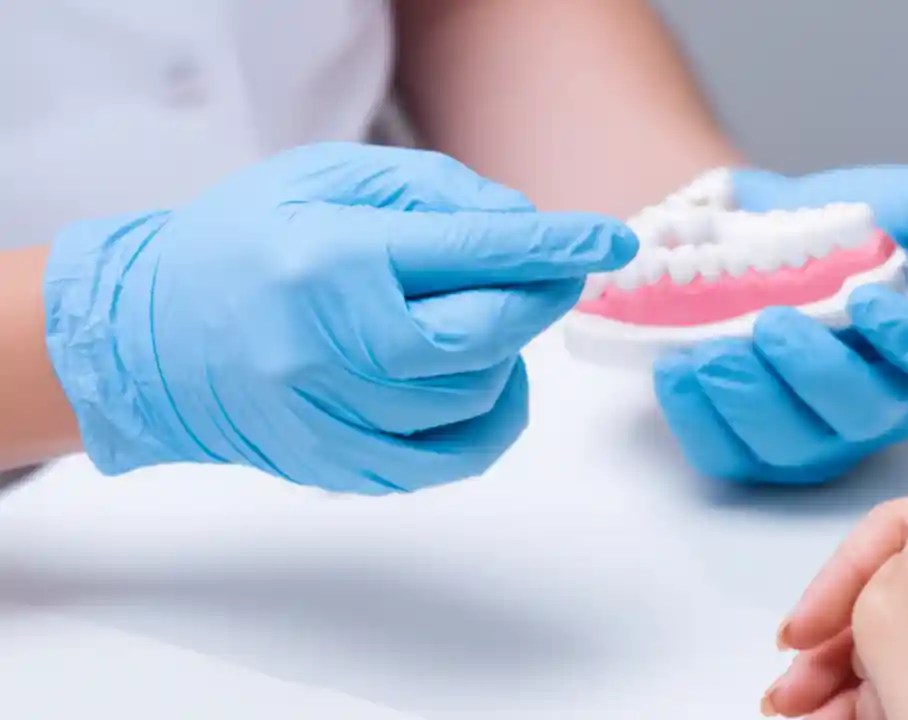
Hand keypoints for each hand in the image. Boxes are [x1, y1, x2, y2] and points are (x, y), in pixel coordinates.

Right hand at [45, 142, 635, 493]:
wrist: (150, 338)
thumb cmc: (241, 245)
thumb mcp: (326, 179)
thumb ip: (431, 194)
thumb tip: (524, 227)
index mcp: (328, 258)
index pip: (469, 254)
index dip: (551, 247)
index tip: (609, 241)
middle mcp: (329, 345)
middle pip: (482, 334)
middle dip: (539, 298)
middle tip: (557, 273)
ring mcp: (332, 416)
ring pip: (474, 395)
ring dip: (507, 353)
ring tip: (483, 317)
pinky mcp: (339, 465)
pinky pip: (454, 457)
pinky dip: (493, 419)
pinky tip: (486, 381)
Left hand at [653, 166, 907, 483]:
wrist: (740, 236)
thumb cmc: (825, 226)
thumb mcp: (881, 201)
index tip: (866, 298)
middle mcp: (879, 402)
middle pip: (863, 413)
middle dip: (815, 373)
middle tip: (769, 323)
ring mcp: (816, 436)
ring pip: (792, 444)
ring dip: (749, 401)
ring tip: (709, 352)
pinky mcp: (751, 452)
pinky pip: (727, 454)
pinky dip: (697, 417)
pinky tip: (676, 370)